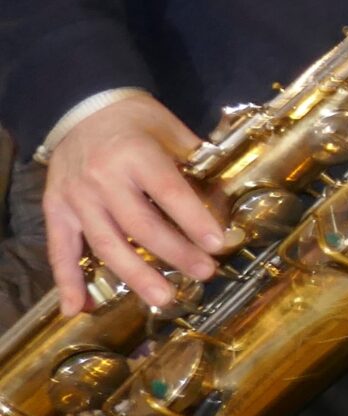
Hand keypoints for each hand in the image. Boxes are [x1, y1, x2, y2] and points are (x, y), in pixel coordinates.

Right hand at [43, 96, 233, 313]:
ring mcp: (76, 197)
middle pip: (141, 226)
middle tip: (204, 273)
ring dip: (135, 275)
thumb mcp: (172, 131)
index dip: (195, 221)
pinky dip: (67, 281)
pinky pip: (60, 250)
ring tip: (163, 298)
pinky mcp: (56, 209)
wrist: (84, 106)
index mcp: (136, 155)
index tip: (218, 244)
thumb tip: (224, 202)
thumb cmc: (137, 120)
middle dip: (175, 254)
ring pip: (106, 244)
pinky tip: (77, 309)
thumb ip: (194, 165)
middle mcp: (102, 179)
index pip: (169, 193)